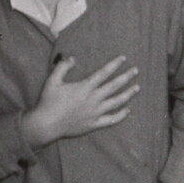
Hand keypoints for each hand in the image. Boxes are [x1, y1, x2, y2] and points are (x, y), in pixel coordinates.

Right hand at [22, 54, 138, 147]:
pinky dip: (121, 115)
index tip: (123, 58)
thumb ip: (62, 67)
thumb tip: (72, 58)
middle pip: (114, 85)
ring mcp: (96, 112)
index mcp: (85, 87)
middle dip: (126, 77)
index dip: (114, 64)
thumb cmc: (48, 102)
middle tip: (136, 70)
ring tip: (137, 87)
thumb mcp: (52, 81)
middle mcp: (93, 99)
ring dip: (128, 94)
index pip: (103, 73)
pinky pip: (112, 120)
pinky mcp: (94, 124)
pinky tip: (128, 110)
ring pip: (117, 102)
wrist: (46, 124)